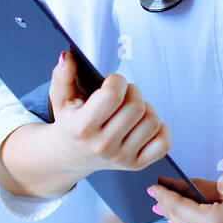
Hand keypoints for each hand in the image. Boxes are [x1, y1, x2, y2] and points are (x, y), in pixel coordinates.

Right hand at [43, 50, 171, 182]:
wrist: (70, 155)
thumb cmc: (70, 121)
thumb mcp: (60, 98)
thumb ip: (62, 75)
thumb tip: (66, 57)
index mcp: (81, 128)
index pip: (113, 96)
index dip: (117, 81)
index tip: (111, 82)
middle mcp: (102, 146)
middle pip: (137, 106)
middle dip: (132, 91)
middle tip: (122, 94)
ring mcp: (120, 158)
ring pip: (153, 122)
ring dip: (145, 109)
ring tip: (130, 109)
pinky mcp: (135, 165)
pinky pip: (163, 144)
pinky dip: (160, 129)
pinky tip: (143, 124)